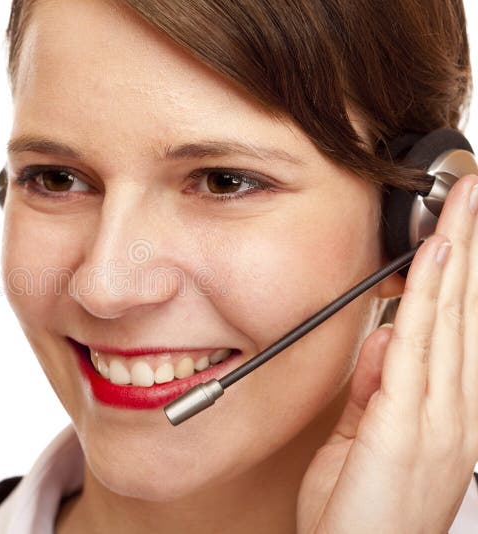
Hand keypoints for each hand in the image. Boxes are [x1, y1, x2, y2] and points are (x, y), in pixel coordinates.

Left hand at [297, 174, 477, 533]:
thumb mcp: (367, 437)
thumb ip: (377, 387)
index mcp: (448, 412)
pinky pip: (419, 352)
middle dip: (471, 247)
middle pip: (466, 313)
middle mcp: (455, 411)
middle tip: (472, 194)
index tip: (463, 226)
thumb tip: (384, 339)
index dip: (466, 271)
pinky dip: (429, 302)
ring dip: (456, 260)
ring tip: (460, 208)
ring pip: (450, 321)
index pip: (461, 325)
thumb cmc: (363, 511)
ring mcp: (439, 421)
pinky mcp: (410, 430)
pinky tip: (432, 263)